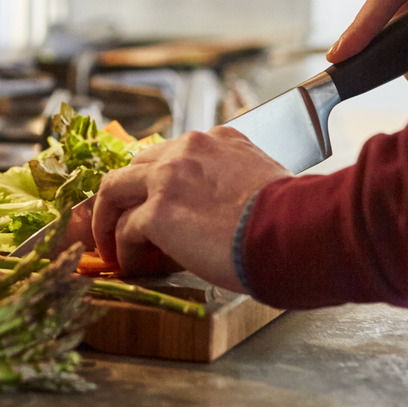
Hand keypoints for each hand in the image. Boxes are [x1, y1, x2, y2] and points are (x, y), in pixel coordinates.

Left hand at [90, 128, 288, 290]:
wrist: (299, 232)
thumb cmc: (296, 218)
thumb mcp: (266, 181)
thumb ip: (237, 183)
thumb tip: (229, 214)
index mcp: (219, 140)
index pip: (173, 154)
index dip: (159, 183)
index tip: (157, 205)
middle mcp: (189, 149)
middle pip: (136, 166)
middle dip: (125, 196)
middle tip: (122, 225)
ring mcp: (169, 178)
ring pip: (114, 190)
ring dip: (108, 221)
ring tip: (112, 248)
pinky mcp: (158, 212)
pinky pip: (125, 229)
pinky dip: (123, 250)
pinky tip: (133, 266)